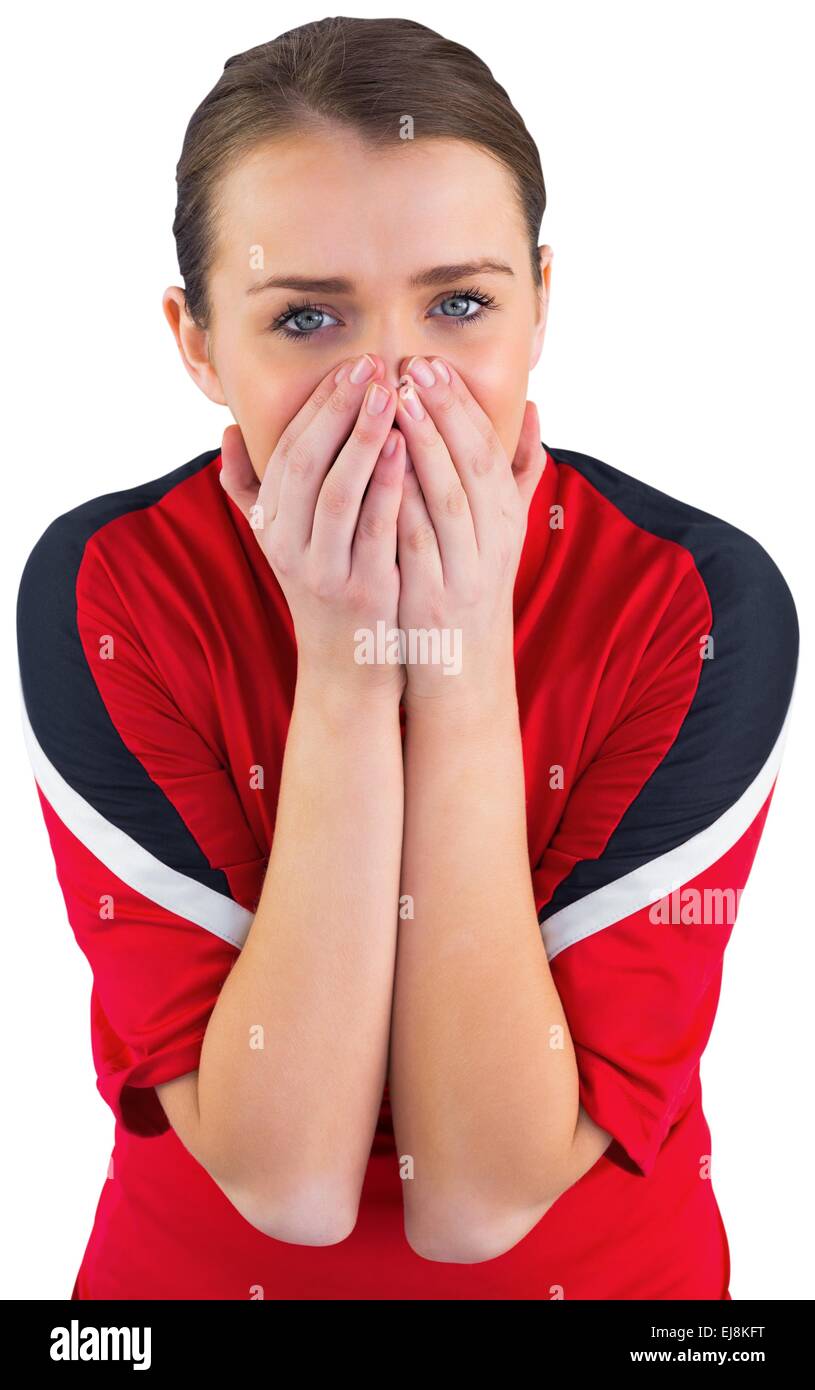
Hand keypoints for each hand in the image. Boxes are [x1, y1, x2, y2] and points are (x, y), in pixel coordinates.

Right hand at [219, 355, 407, 701]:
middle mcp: (288, 547)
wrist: (348, 667)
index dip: (316, 407)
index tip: (349, 366)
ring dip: (363, 440)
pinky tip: (408, 451)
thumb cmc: (323, 588)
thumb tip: (227, 434)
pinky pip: (374, 531)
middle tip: (371, 367)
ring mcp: (324, 571)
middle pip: (306, 465)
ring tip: (390, 396)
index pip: (286, 452)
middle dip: (337, 411)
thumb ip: (250, 488)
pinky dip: (388, 488)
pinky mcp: (363, 592)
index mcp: (271, 526)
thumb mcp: (280, 540)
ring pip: (337, 494)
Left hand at [393, 357, 544, 711]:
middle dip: (442, 412)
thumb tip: (534, 409)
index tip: (432, 364)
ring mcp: (464, 574)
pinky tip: (378, 473)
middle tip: (411, 367)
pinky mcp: (432, 602)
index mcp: (506, 520)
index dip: (460, 404)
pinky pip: (415, 546)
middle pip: (472, 466)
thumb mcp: (499, 533)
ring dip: (422, 448)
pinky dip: (400, 505)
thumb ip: (517, 472)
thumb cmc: (471, 592)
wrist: (461, 674)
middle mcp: (493, 543)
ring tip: (394, 403)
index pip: (487, 449)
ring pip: (446, 500)